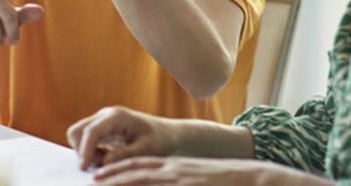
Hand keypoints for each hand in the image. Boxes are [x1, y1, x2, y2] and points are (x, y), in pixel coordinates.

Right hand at [68, 106, 178, 170]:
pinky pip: (86, 140)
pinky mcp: (101, 129)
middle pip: (77, 130)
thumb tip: (103, 162)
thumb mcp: (146, 150)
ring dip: (87, 152)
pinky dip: (91, 152)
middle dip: (83, 151)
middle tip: (101, 165)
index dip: (85, 150)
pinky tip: (108, 158)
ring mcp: (102, 121)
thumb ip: (124, 156)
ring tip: (108, 161)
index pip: (92, 131)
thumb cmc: (159, 141)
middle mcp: (105, 115)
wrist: (166, 134)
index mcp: (117, 116)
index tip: (84, 168)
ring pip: (78, 135)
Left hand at [93, 157, 329, 185]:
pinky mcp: (192, 183)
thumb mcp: (198, 180)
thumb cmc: (229, 183)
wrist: (258, 178)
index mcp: (178, 168)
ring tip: (101, 183)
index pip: (143, 167)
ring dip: (123, 179)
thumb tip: (164, 182)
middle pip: (139, 170)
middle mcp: (177, 170)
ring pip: (147, 177)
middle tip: (93, 179)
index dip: (121, 170)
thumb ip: (181, 180)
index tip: (101, 175)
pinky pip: (161, 185)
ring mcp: (184, 177)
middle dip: (115, 174)